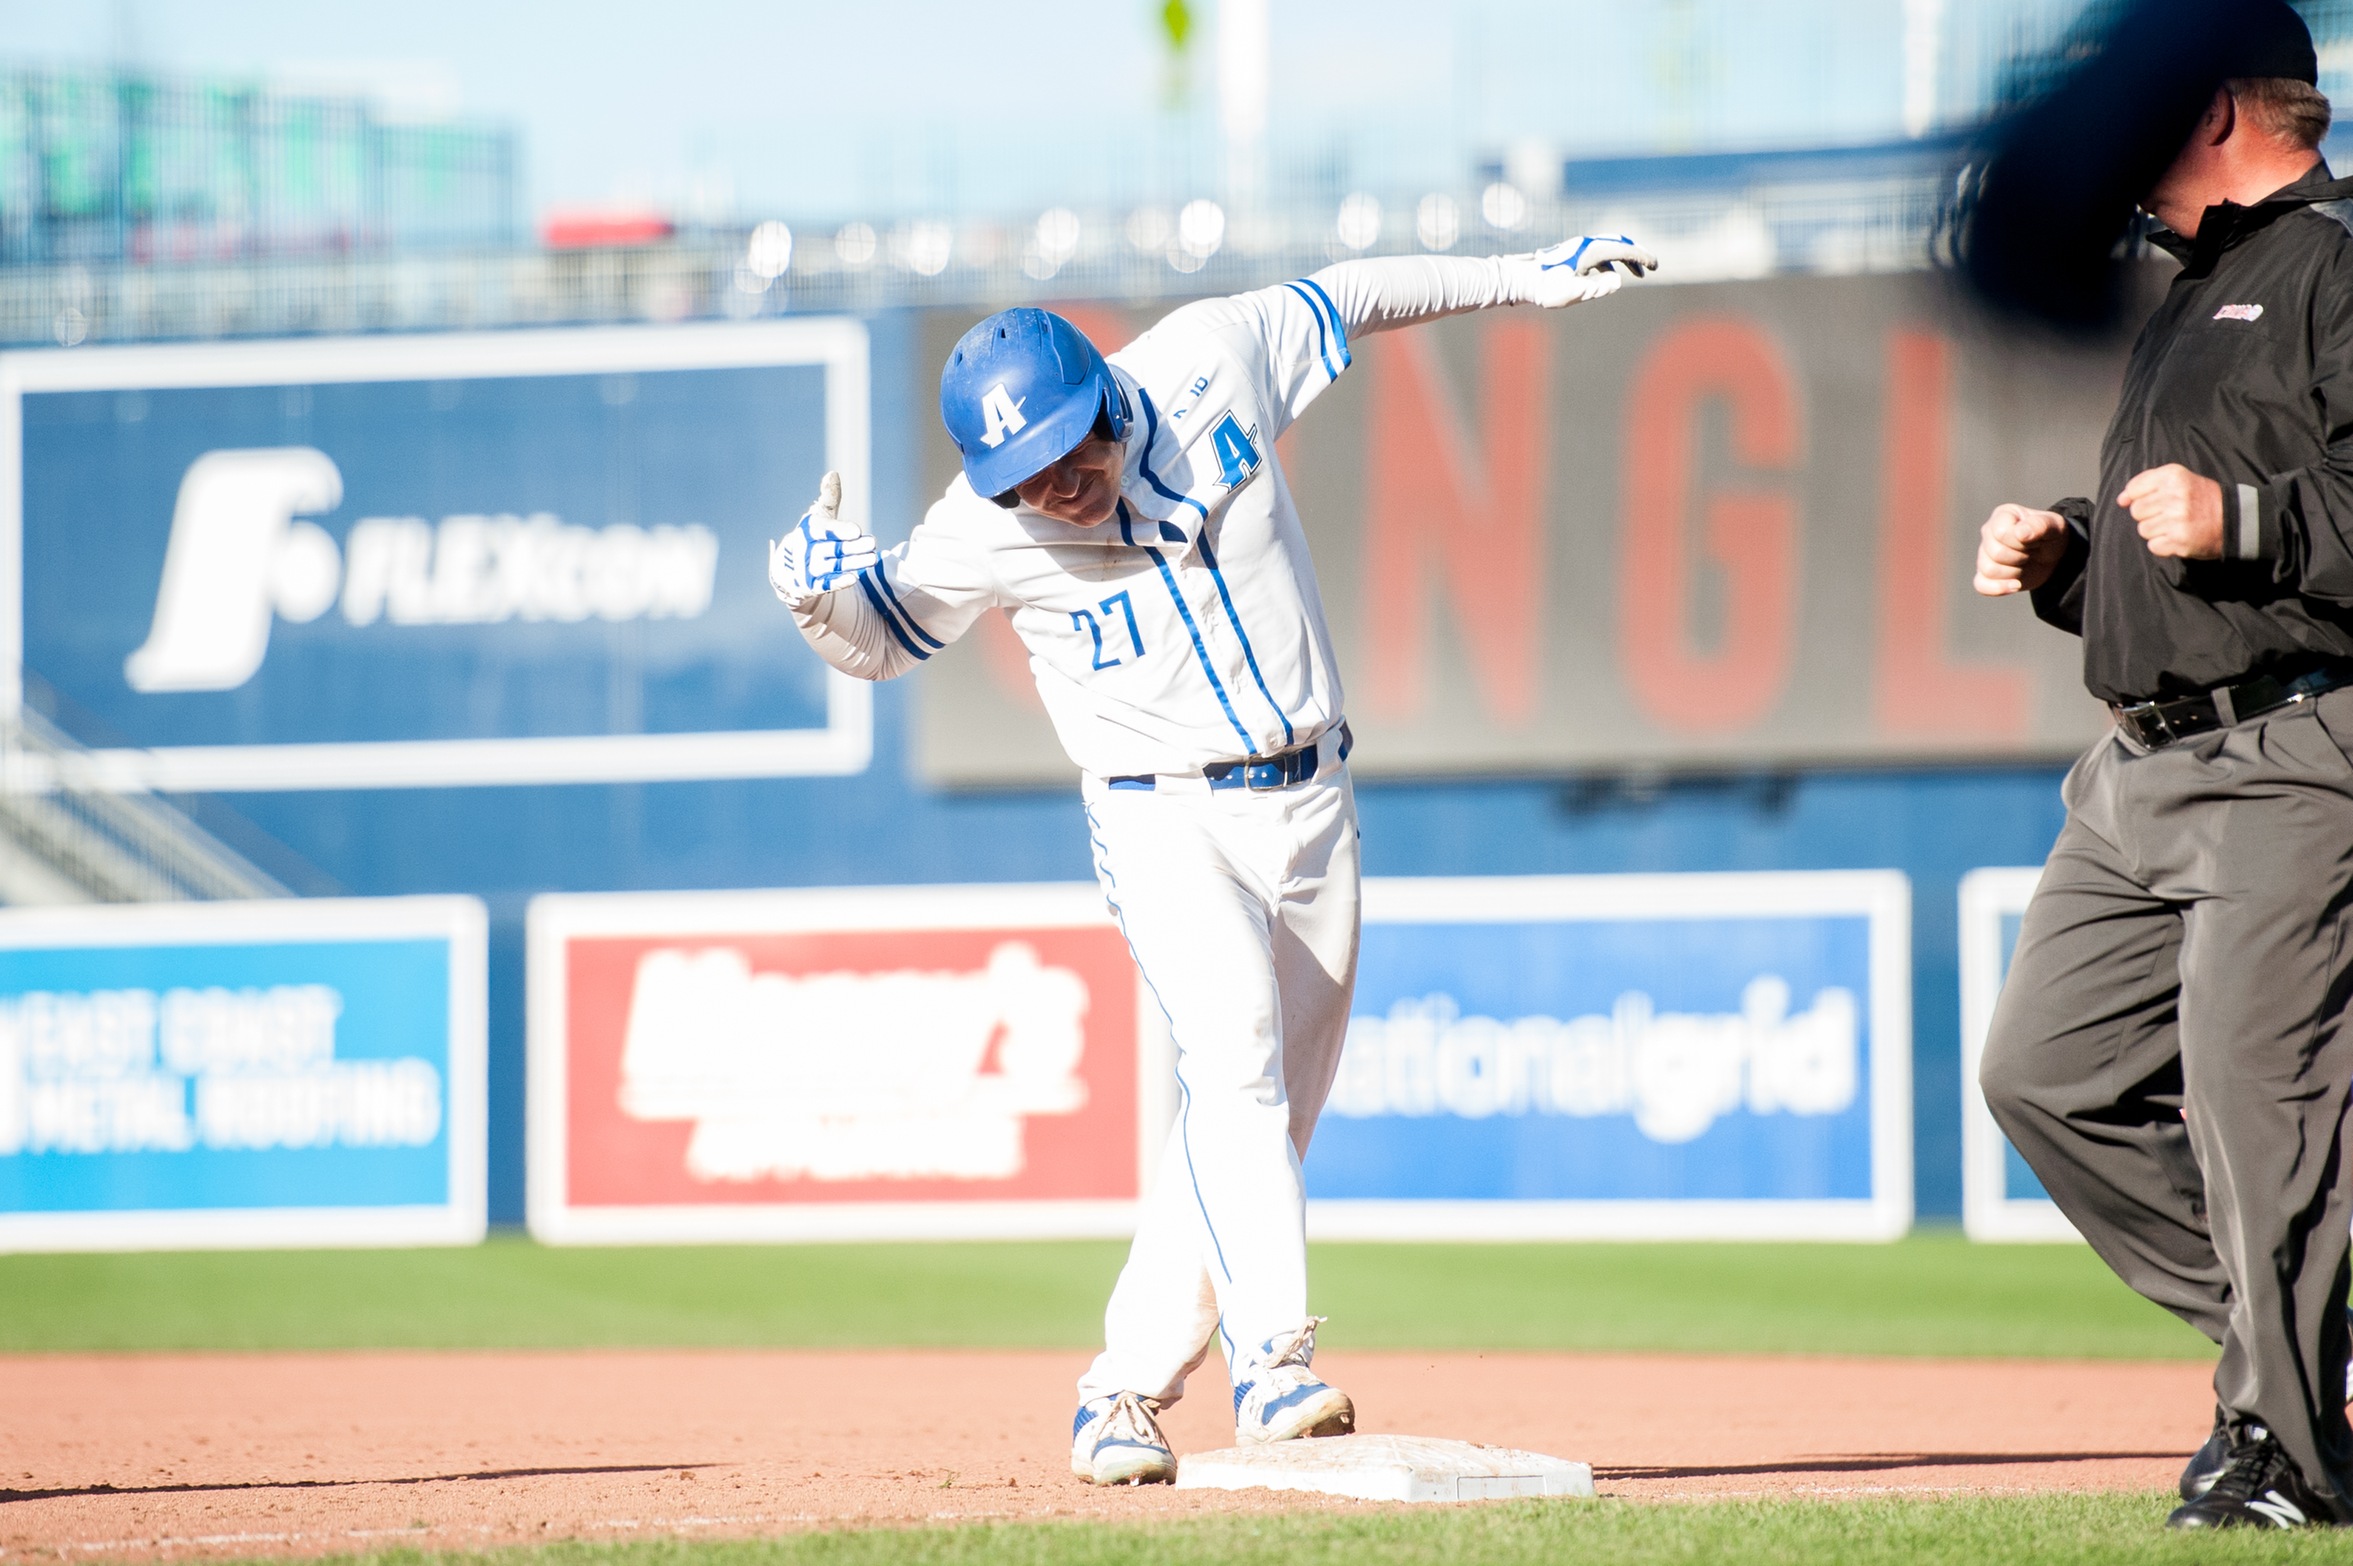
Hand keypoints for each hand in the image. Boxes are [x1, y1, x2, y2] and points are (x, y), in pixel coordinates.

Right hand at [768, 471, 878, 608]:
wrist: (790, 568)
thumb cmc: (813, 536)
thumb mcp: (820, 517)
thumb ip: (829, 498)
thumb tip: (833, 474)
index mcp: (808, 530)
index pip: (823, 529)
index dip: (840, 530)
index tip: (857, 531)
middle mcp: (806, 549)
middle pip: (832, 548)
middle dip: (853, 547)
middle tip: (873, 544)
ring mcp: (808, 568)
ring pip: (833, 566)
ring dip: (852, 563)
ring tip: (872, 559)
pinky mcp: (812, 586)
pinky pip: (826, 584)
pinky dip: (838, 581)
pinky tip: (854, 578)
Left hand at [1505, 234, 1661, 306]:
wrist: (1519, 279)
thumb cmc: (1544, 288)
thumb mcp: (1573, 292)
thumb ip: (1597, 288)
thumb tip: (1616, 281)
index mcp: (1590, 251)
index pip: (1624, 250)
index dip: (1642, 258)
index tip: (1656, 266)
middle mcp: (1586, 245)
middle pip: (1619, 244)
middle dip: (1637, 255)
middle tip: (1650, 268)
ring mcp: (1578, 248)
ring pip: (1609, 249)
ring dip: (1624, 261)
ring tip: (1635, 276)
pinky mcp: (1571, 254)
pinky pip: (1598, 255)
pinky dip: (1610, 263)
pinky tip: (1609, 276)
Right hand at [1973, 504, 2072, 595]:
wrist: (2053, 556)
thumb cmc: (2051, 536)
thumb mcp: (2054, 526)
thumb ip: (2039, 525)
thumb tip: (2020, 533)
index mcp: (2002, 516)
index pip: (2001, 533)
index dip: (2021, 542)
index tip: (2035, 540)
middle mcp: (1988, 534)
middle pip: (1996, 554)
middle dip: (2021, 558)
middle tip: (2032, 552)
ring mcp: (1984, 555)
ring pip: (1989, 570)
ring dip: (2014, 572)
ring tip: (2026, 564)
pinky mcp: (1985, 575)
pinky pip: (1981, 585)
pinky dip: (1997, 588)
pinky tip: (2015, 586)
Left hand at [2118, 464, 2223, 559]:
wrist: (2233, 519)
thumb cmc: (2201, 498)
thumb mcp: (2179, 480)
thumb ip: (2147, 484)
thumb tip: (2120, 500)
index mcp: (2173, 476)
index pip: (2133, 489)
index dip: (2139, 497)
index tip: (2155, 500)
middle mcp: (2174, 496)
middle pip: (2136, 511)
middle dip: (2149, 515)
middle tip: (2169, 514)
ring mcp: (2176, 519)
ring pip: (2143, 529)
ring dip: (2156, 531)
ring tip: (2174, 526)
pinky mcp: (2179, 540)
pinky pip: (2153, 546)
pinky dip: (2163, 545)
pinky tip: (2178, 537)